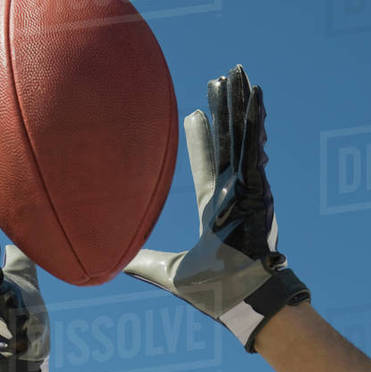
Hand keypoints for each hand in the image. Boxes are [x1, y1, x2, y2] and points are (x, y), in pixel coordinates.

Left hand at [124, 64, 308, 351]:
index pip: (207, 165)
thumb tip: (112, 264)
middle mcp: (233, 193)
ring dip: (239, 104)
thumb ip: (143, 264)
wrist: (240, 299)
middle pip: (226, 142)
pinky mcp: (258, 188)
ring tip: (237, 73)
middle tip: (218, 80)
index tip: (195, 115)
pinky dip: (255, 121)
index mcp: (216, 209)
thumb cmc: (215, 292)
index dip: (202, 140)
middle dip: (223, 111)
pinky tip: (254, 94)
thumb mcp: (169, 272)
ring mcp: (248, 188)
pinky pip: (254, 147)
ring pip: (241, 136)